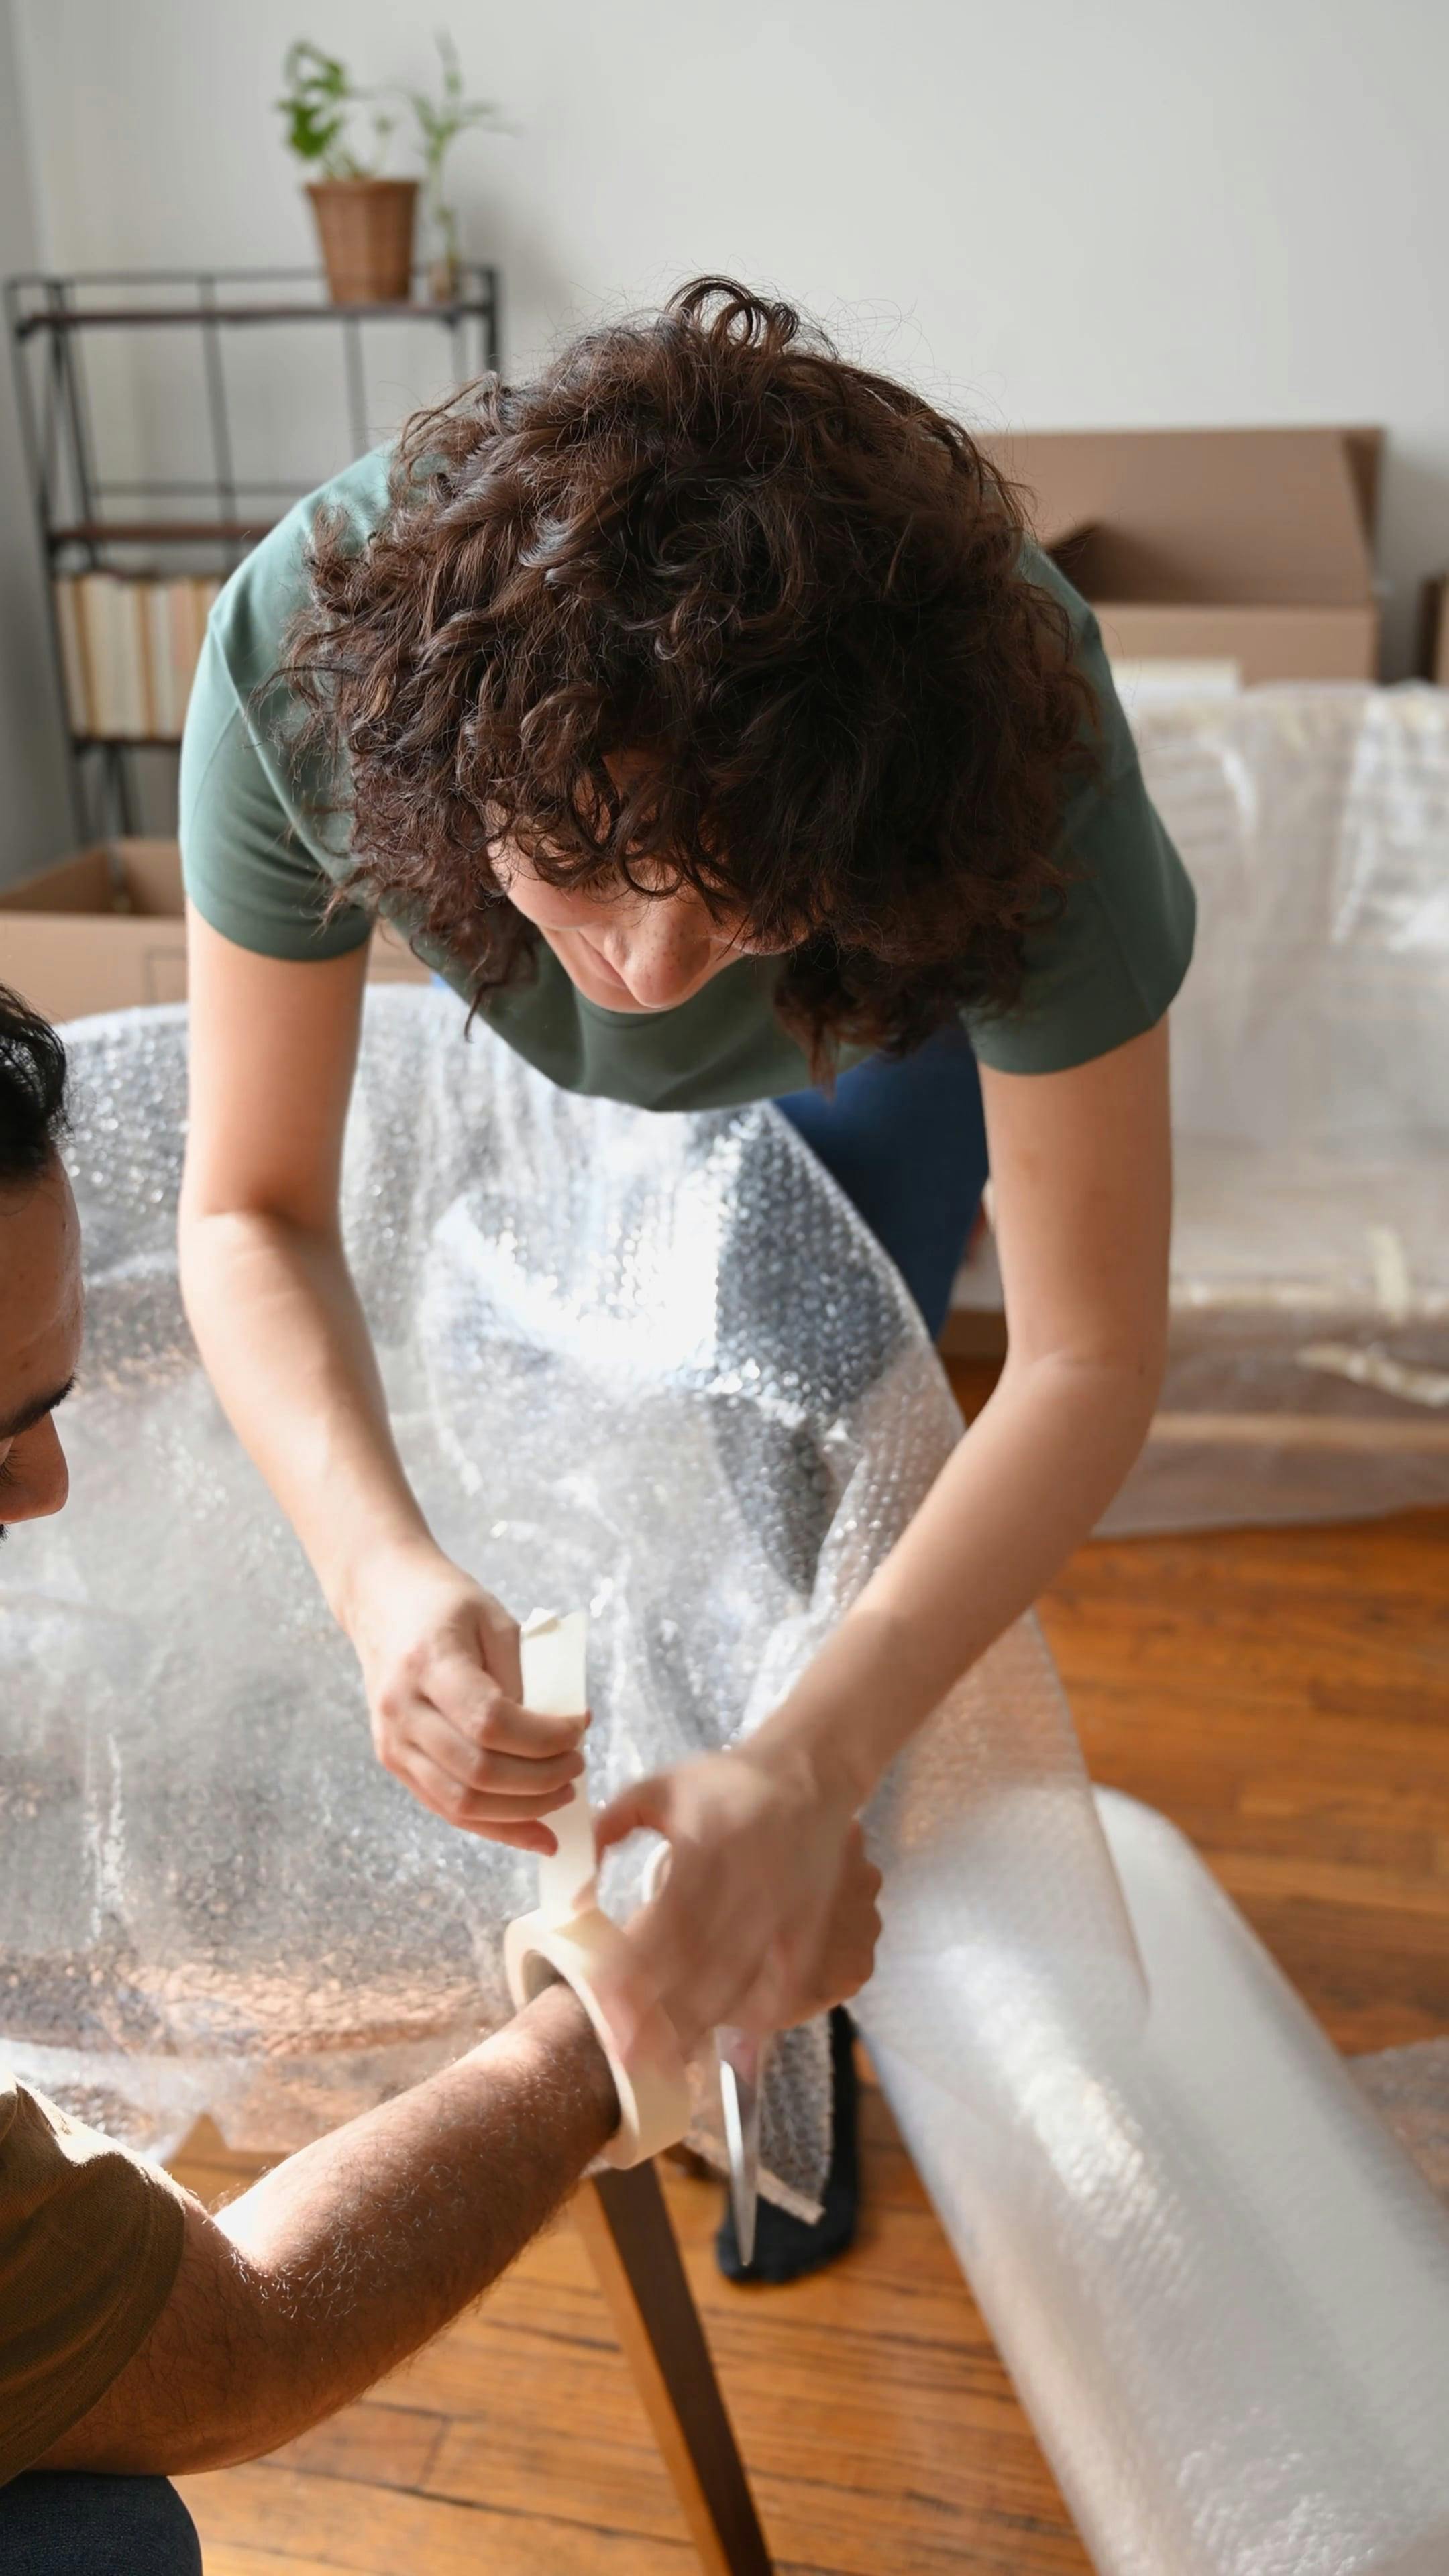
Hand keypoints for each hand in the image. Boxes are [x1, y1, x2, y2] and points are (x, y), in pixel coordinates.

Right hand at [342, 1539, 586, 1848]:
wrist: (381, 1599)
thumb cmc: (444, 1603)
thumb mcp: (494, 1620)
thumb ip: (526, 1677)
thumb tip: (565, 1733)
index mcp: (428, 1663)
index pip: (490, 1721)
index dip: (543, 1738)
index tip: (579, 1729)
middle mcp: (402, 1709)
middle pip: (477, 1771)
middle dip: (540, 1780)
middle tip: (577, 1766)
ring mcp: (392, 1741)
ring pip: (461, 1803)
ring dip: (521, 1811)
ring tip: (562, 1795)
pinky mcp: (393, 1760)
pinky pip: (446, 1807)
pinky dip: (494, 1825)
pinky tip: (533, 1831)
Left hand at [594, 1743, 882, 2061]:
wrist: (809, 1774)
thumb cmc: (724, 1783)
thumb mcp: (658, 1789)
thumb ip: (609, 1827)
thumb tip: (572, 1883)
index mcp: (708, 1847)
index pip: (668, 1922)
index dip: (636, 1971)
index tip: (604, 2006)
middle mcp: (749, 1885)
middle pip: (701, 1965)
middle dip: (662, 2016)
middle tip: (625, 2058)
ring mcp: (783, 1911)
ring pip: (739, 1981)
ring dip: (700, 2026)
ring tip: (664, 2064)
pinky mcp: (808, 1928)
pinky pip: (783, 1981)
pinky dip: (756, 2013)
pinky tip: (726, 2038)